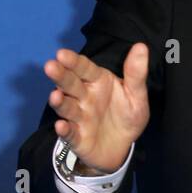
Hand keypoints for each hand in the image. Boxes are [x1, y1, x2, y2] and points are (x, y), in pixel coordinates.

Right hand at [44, 45, 150, 172]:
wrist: (123, 147)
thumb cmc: (127, 115)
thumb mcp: (136, 95)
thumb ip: (136, 73)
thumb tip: (141, 46)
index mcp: (97, 82)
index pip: (84, 68)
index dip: (73, 61)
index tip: (62, 53)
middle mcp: (84, 97)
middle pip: (70, 85)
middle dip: (60, 76)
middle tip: (50, 66)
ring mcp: (79, 117)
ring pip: (66, 107)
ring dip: (59, 102)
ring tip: (55, 95)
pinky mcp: (77, 138)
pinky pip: (69, 134)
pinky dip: (65, 130)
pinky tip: (61, 126)